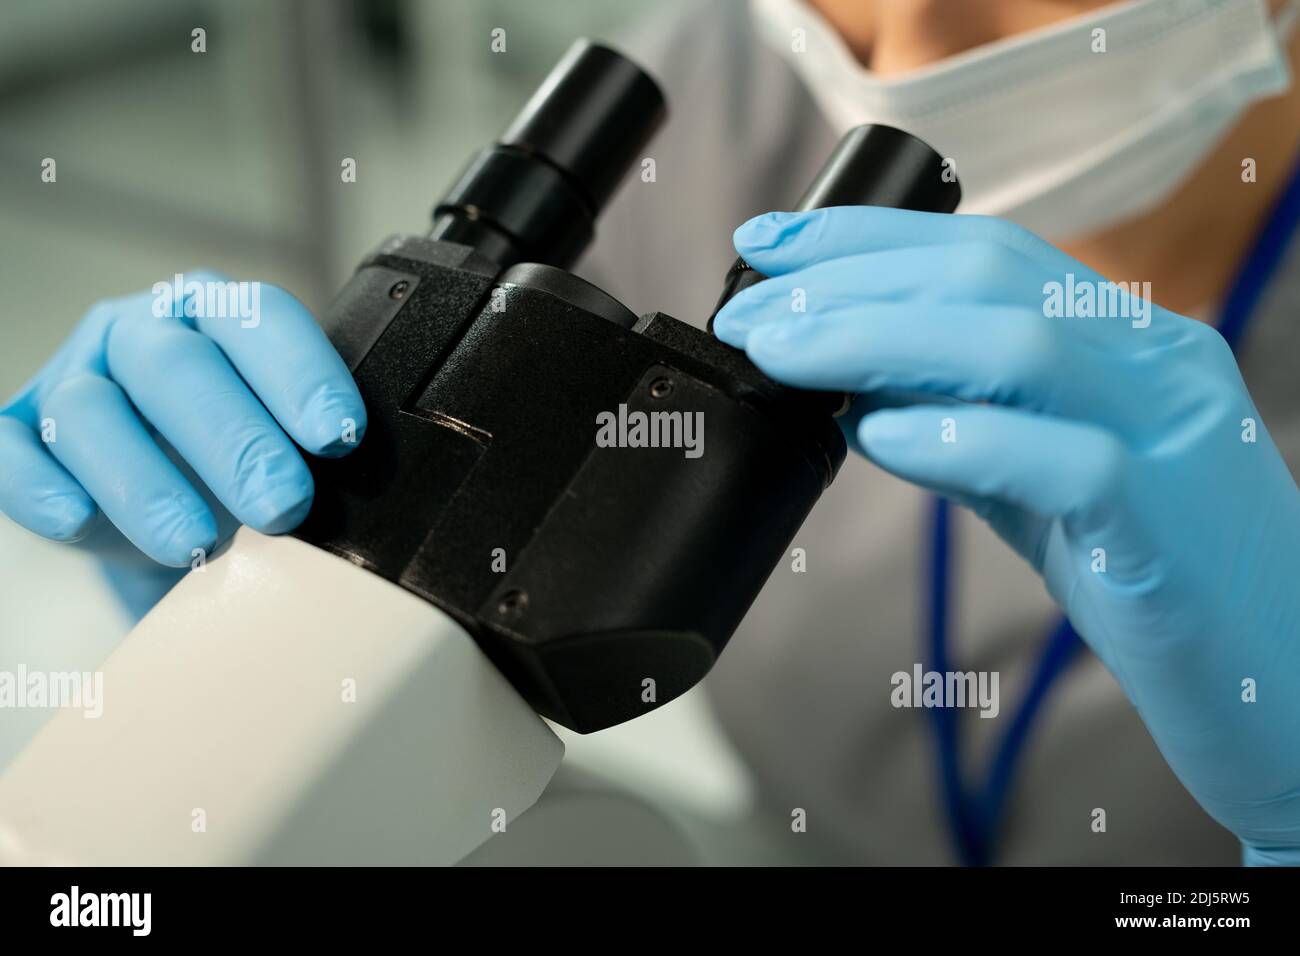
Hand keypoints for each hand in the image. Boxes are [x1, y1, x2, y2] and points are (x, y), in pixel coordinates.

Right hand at [0, 272, 365, 566]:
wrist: (166, 492)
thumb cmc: (239, 455)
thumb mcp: (288, 438)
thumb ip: (317, 442)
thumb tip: (379, 493)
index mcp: (219, 315)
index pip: (260, 320)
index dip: (300, 373)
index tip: (341, 436)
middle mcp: (142, 334)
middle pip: (180, 369)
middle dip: (235, 440)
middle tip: (282, 504)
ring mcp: (75, 380)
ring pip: (93, 414)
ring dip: (144, 481)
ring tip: (196, 542)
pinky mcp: (20, 433)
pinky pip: (10, 450)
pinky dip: (37, 483)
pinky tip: (75, 519)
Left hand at [714, 207, 1299, 864]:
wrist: (1280, 681)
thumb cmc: (1157, 572)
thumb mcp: (1048, 479)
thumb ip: (967, 425)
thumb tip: (853, 388)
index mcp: (1126, 338)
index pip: (982, 251)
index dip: (861, 241)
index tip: (767, 249)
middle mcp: (1155, 362)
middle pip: (985, 276)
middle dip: (846, 282)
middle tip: (750, 311)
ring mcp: (1171, 434)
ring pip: (1016, 344)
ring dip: (876, 340)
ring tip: (784, 356)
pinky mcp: (1165, 522)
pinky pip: (1063, 457)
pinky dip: (958, 436)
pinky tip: (879, 434)